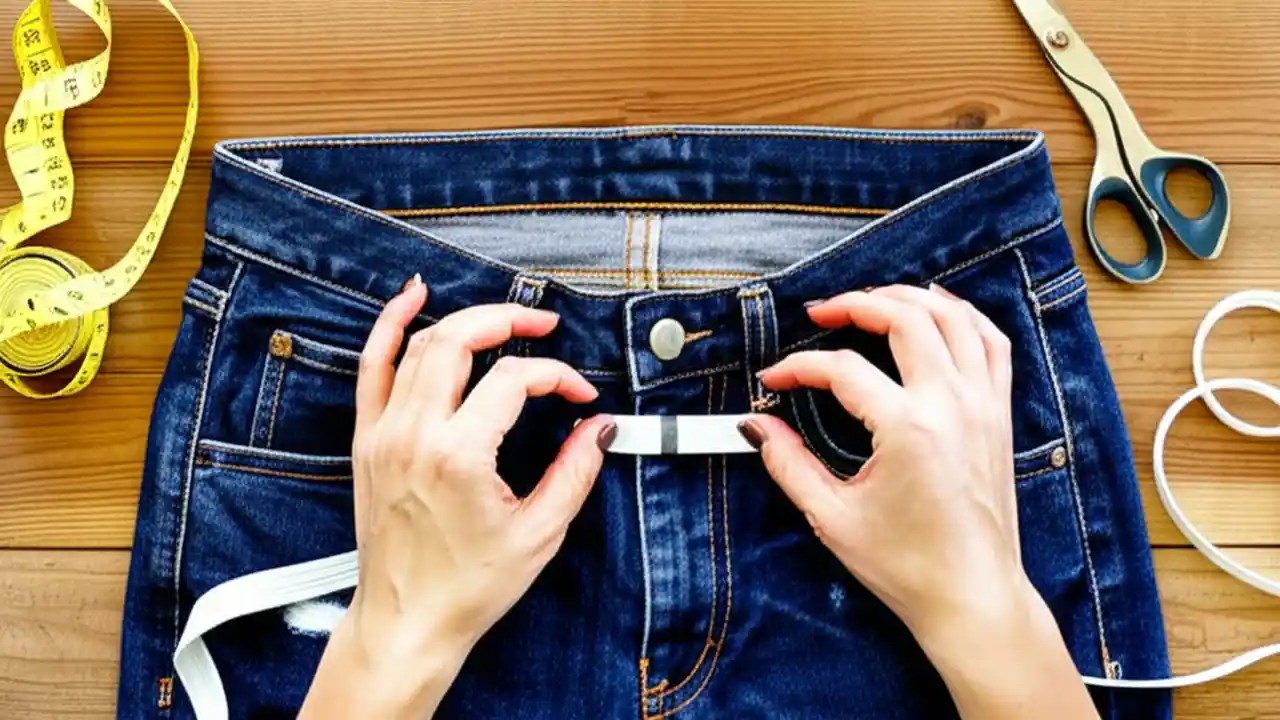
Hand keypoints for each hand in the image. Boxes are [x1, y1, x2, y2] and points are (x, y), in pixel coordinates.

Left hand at [300, 277, 615, 719]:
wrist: (407, 622)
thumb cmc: (467, 587)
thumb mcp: (539, 533)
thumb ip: (575, 471)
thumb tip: (598, 428)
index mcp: (458, 456)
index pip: (513, 381)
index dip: (555, 377)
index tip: (578, 394)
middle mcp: (414, 435)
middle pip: (458, 340)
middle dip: (508, 320)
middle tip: (543, 326)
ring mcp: (384, 434)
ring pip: (418, 344)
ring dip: (463, 319)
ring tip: (500, 317)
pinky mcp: (368, 440)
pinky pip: (371, 366)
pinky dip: (390, 325)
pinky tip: (411, 297)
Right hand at [742, 283, 1096, 719]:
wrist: (971, 595)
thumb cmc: (908, 566)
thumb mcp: (832, 518)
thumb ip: (789, 463)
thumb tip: (758, 427)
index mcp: (908, 429)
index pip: (841, 369)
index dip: (798, 368)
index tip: (776, 379)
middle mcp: (950, 406)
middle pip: (905, 317)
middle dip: (856, 304)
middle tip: (823, 311)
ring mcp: (982, 406)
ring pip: (954, 318)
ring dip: (911, 298)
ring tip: (874, 300)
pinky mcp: (998, 416)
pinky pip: (992, 344)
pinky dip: (965, 317)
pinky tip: (939, 313)